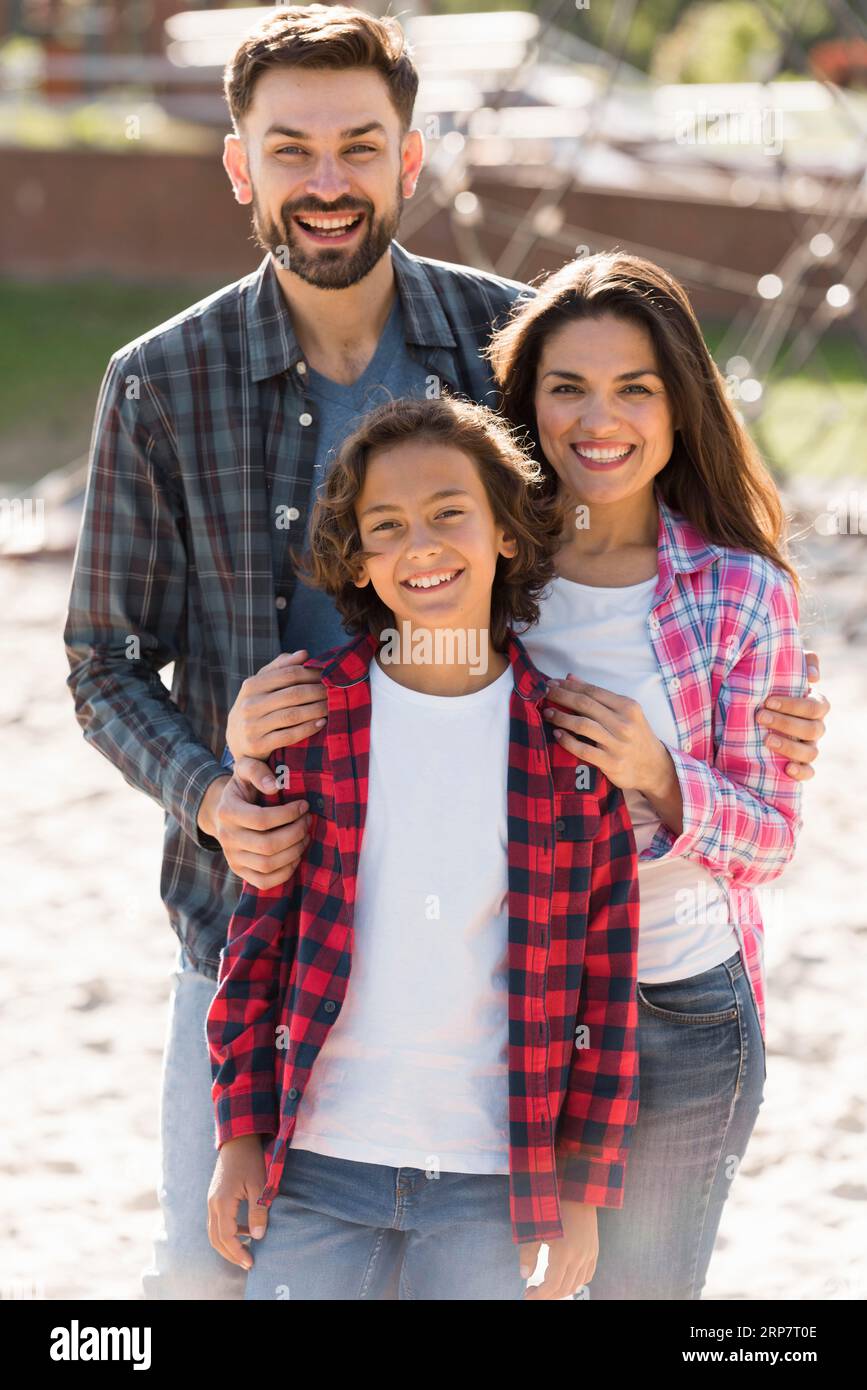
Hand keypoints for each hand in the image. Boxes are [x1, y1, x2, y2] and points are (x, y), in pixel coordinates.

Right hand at [201, 771, 310, 889]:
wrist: (224, 812)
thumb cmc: (243, 788)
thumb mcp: (245, 769)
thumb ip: (257, 770)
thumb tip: (274, 786)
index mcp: (227, 812)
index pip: (262, 819)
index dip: (288, 814)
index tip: (304, 806)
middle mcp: (227, 838)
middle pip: (268, 845)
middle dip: (295, 833)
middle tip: (308, 821)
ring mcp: (232, 858)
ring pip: (268, 865)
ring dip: (294, 852)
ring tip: (305, 836)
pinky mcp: (240, 872)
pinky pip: (265, 882)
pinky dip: (286, 872)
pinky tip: (295, 855)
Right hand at [208, 1134, 268, 1269]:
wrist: (238, 1140)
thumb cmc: (251, 1160)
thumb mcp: (258, 1185)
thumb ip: (258, 1211)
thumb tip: (258, 1236)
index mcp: (222, 1203)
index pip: (226, 1238)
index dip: (238, 1253)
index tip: (251, 1263)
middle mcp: (212, 1204)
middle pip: (216, 1240)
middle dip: (231, 1255)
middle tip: (247, 1264)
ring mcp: (211, 1201)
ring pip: (214, 1232)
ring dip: (228, 1245)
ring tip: (246, 1251)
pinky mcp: (215, 1197)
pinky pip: (216, 1222)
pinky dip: (227, 1233)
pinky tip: (245, 1231)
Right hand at [227, 650, 327, 761]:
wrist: (235, 741)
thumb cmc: (255, 707)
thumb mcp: (261, 685)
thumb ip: (280, 668)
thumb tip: (304, 653)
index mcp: (251, 686)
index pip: (288, 674)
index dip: (311, 674)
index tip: (327, 675)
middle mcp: (249, 705)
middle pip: (293, 694)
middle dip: (318, 692)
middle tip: (334, 691)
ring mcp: (252, 726)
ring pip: (292, 715)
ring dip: (316, 710)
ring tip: (331, 706)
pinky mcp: (258, 745)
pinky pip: (289, 736)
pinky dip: (308, 729)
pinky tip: (321, 723)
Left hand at [521, 1201, 598, 1299]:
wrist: (577, 1190)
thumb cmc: (553, 1206)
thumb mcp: (536, 1229)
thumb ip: (528, 1254)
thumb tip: (525, 1275)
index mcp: (564, 1254)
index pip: (552, 1286)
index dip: (539, 1295)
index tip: (526, 1295)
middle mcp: (579, 1258)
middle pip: (564, 1288)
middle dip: (547, 1295)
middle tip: (533, 1292)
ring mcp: (589, 1254)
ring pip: (577, 1284)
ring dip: (562, 1290)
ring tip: (547, 1287)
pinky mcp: (594, 1249)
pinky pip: (587, 1274)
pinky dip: (576, 1282)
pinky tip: (566, 1279)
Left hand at [543, 674, 673, 797]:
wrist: (654, 767)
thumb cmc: (635, 735)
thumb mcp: (624, 712)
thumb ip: (598, 696)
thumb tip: (570, 677)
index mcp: (628, 707)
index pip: (593, 691)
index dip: (570, 686)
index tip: (552, 683)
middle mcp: (624, 724)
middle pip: (586, 705)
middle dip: (562, 696)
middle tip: (544, 694)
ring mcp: (618, 744)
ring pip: (583, 725)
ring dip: (561, 717)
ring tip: (548, 713)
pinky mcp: (612, 763)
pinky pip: (584, 750)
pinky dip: (568, 741)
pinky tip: (557, 735)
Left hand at [757, 651, 828, 782]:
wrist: (751, 710)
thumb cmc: (768, 686)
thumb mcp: (780, 670)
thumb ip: (801, 663)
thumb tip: (813, 676)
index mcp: (814, 705)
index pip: (816, 707)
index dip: (794, 705)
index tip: (768, 700)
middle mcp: (815, 728)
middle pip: (813, 729)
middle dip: (786, 723)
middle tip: (760, 717)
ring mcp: (808, 747)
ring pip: (811, 752)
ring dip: (790, 747)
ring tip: (766, 740)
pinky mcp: (798, 764)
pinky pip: (808, 773)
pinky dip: (801, 772)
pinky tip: (786, 769)